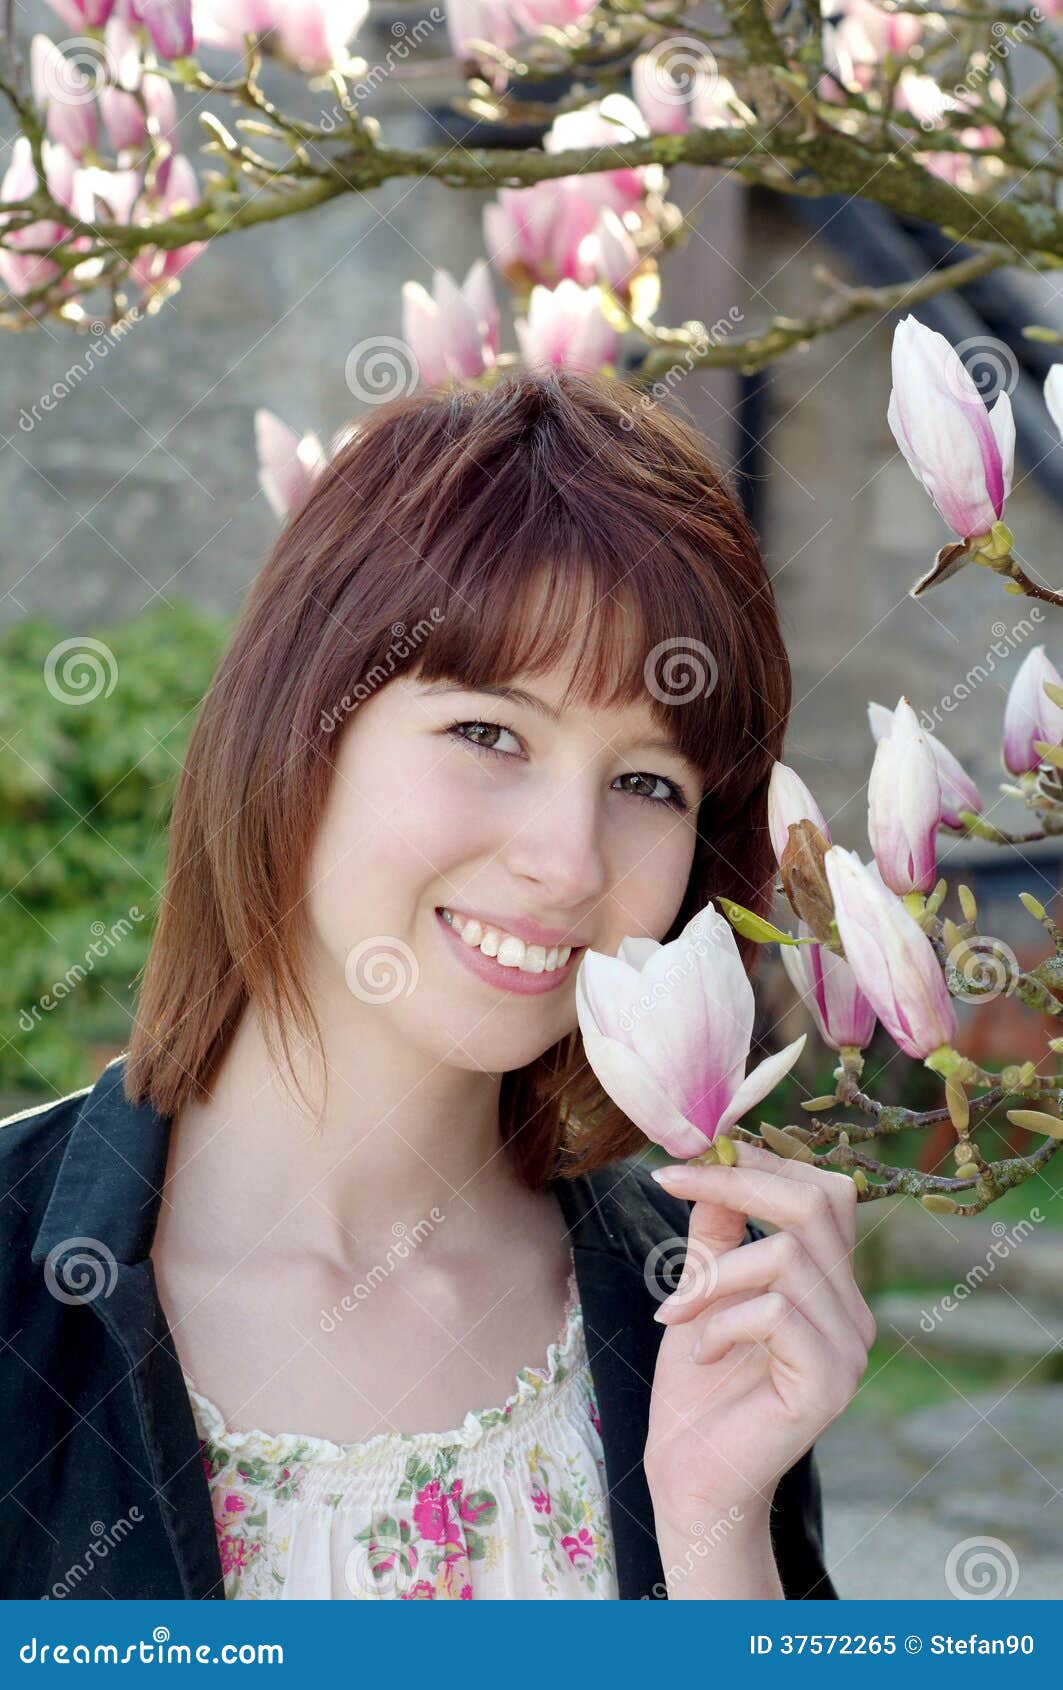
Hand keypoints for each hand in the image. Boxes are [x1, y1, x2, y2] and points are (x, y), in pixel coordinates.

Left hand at [643, 1141, 875, 1546]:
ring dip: (712, 1275)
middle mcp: (853, 1312)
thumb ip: (715, 1231)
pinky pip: (775, 1313)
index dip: (760, 1160)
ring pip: (786, 1257)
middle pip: (816, 1204)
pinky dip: (721, 1322)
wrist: (691, 1480)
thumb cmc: (696, 1390)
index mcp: (831, 1285)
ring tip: (677, 1312)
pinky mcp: (829, 1383)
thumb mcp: (702, 1290)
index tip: (690, 1158)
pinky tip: (702, 1352)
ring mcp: (849, 1349)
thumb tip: (713, 1156)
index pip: (825, 1192)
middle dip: (737, 1182)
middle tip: (672, 1183)